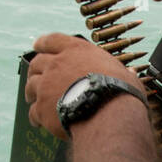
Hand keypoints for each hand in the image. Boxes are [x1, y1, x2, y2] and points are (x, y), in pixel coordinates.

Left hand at [25, 33, 144, 139]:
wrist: (108, 114)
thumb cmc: (120, 93)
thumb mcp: (125, 75)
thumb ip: (122, 73)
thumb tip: (130, 73)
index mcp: (76, 51)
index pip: (53, 40)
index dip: (43, 43)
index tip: (37, 46)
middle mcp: (57, 64)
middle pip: (37, 63)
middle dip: (34, 70)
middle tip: (34, 77)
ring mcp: (46, 85)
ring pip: (31, 86)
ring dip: (31, 92)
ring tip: (32, 99)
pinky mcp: (42, 107)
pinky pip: (33, 111)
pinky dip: (34, 117)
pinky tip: (37, 122)